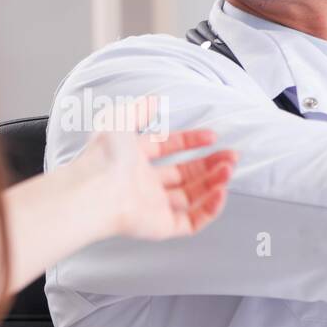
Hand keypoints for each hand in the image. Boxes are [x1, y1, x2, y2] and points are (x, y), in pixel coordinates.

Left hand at [75, 99, 236, 239]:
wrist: (96, 190)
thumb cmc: (103, 156)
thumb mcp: (120, 119)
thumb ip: (139, 109)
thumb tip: (154, 99)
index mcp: (134, 159)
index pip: (169, 148)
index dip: (191, 141)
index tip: (212, 136)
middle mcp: (144, 183)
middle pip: (185, 174)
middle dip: (210, 164)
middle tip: (231, 156)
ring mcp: (154, 206)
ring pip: (192, 196)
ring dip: (213, 183)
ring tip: (228, 170)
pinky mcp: (161, 226)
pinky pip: (192, 221)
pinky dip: (209, 209)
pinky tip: (221, 193)